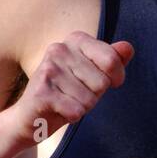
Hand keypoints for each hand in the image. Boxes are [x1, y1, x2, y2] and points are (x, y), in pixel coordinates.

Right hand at [7, 32, 133, 145]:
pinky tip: (58, 110)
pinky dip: (71, 117)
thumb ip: (112, 60)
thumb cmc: (66, 93)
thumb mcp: (93, 75)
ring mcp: (48, 69)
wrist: (29, 118)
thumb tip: (128, 47)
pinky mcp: (41, 92)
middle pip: (102, 83)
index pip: (112, 60)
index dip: (114, 78)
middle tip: (74, 94)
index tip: (99, 83)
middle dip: (94, 96)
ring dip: (81, 107)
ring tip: (65, 102)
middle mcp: (59, 49)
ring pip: (89, 100)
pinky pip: (76, 111)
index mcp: (75, 40)